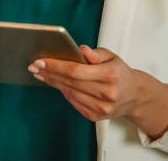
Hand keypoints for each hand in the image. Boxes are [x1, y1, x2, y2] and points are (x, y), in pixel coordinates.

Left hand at [30, 46, 167, 138]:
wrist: (134, 95)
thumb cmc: (120, 72)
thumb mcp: (112, 57)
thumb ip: (96, 53)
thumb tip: (80, 50)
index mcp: (110, 75)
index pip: (77, 71)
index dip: (56, 66)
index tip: (40, 61)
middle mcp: (106, 94)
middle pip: (70, 83)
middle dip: (50, 73)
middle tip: (34, 66)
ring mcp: (101, 108)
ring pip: (70, 93)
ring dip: (53, 83)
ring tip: (41, 73)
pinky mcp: (95, 116)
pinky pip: (74, 102)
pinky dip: (64, 92)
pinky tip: (56, 83)